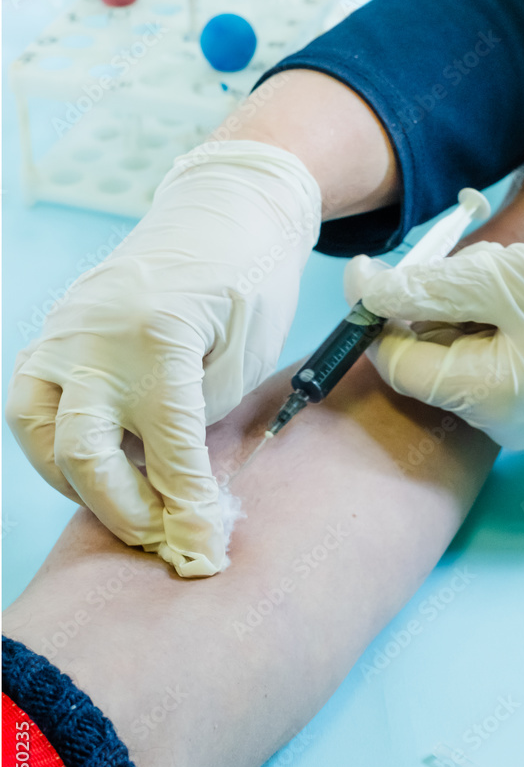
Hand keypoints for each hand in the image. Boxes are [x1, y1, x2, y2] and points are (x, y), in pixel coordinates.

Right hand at [6, 141, 320, 575]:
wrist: (224, 215)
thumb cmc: (247, 288)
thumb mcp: (242, 363)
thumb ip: (199, 432)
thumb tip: (180, 505)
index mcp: (160, 339)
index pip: (167, 451)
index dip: (186, 510)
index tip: (202, 552)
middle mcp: (96, 337)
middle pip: (83, 453)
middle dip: (121, 512)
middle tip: (160, 536)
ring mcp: (65, 331)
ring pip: (37, 431)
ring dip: (75, 483)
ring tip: (124, 503)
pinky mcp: (53, 332)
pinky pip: (33, 402)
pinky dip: (58, 445)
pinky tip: (97, 464)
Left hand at [344, 229, 523, 448]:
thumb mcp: (510, 278)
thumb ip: (431, 288)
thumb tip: (365, 291)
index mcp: (489, 400)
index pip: (399, 364)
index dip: (378, 316)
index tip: (373, 270)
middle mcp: (499, 422)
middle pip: (429, 358)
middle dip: (436, 305)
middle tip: (477, 267)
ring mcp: (519, 415)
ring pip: (459, 353)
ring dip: (468, 307)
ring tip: (515, 282)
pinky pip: (489, 358)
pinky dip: (492, 321)